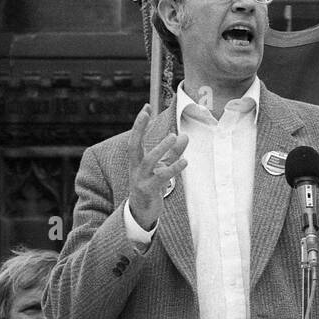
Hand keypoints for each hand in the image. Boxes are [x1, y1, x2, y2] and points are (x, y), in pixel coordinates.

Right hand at [126, 104, 187, 230]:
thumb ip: (173, 152)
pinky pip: (161, 177)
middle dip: (138, 129)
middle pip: (133, 146)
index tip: (146, 107)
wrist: (142, 212)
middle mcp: (135, 168)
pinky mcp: (149, 190)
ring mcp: (140, 179)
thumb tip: (185, 135)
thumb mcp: (162, 166)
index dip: (139, 123)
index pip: (135, 139)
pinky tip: (185, 161)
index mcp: (136, 161)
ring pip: (148, 161)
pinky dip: (173, 168)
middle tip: (148, 114)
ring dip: (161, 148)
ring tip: (174, 136)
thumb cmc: (152, 185)